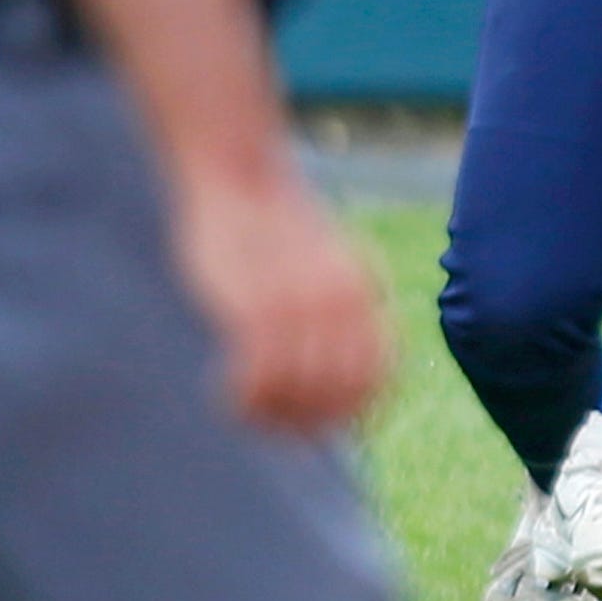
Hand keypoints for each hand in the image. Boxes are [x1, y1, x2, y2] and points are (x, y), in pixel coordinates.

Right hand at [170, 170, 396, 435]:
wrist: (240, 176)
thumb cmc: (277, 230)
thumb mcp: (329, 265)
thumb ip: (344, 313)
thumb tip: (347, 378)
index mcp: (365, 293)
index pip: (376, 379)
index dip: (351, 412)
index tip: (318, 424)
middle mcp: (341, 302)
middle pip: (337, 396)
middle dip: (305, 420)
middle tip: (271, 420)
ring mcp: (300, 305)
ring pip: (298, 394)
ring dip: (269, 414)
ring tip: (246, 405)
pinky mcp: (255, 307)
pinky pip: (259, 379)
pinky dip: (242, 398)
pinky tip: (225, 391)